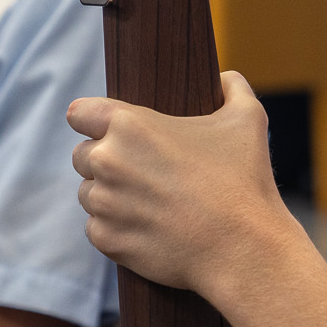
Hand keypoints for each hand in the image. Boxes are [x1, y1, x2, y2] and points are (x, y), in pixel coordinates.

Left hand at [67, 71, 302, 303]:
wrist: (243, 247)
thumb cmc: (244, 180)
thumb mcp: (247, 119)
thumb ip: (232, 87)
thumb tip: (224, 79)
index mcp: (129, 125)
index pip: (79, 113)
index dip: (91, 120)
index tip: (103, 129)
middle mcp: (107, 161)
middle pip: (81, 155)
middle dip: (105, 162)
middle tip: (142, 173)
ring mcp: (104, 203)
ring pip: (88, 194)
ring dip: (109, 197)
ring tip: (148, 203)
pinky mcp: (107, 239)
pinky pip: (96, 229)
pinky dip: (115, 230)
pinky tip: (147, 228)